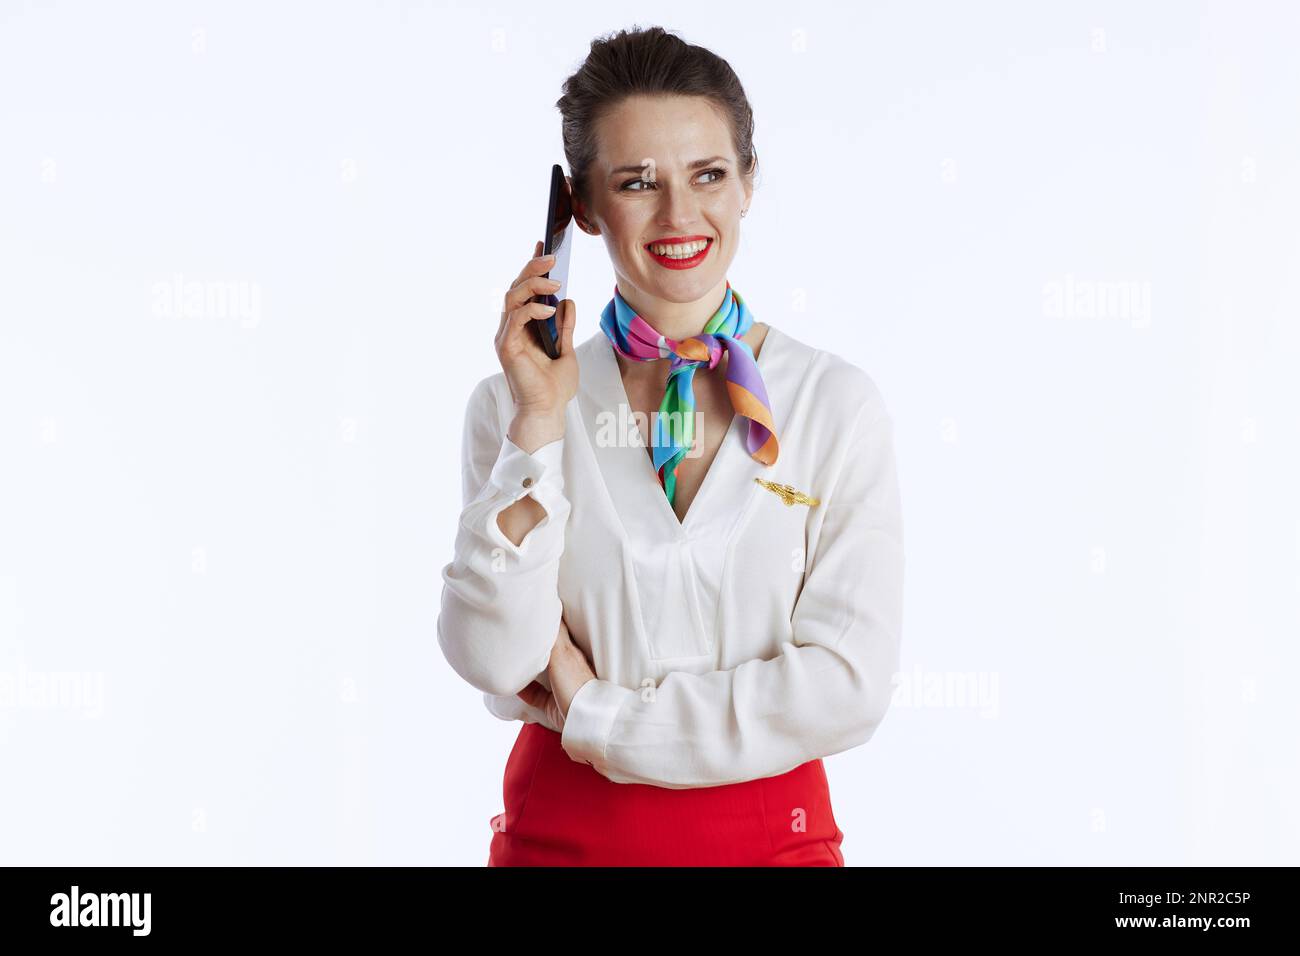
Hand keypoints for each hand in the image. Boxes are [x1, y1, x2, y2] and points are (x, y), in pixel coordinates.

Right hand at [496, 240, 578, 422]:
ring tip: (555, 279)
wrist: (548, 411)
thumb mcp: (566, 349)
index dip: (533, 267)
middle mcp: (510, 328)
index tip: (545, 245)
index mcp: (523, 327)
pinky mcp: (506, 347)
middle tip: (552, 256)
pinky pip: (516, 318)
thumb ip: (565, 326)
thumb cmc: (555, 387)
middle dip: (533, 268)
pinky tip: (550, 309)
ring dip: (533, 284)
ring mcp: (506, 337)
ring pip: (513, 297)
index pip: (524, 290)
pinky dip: (532, 309)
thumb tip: (566, 300)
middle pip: (516, 287)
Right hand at [516, 617, 595, 728]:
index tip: (531, 605)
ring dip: (524, 667)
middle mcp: (564, 665)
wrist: (586, 720)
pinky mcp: (552, 704)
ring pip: (537, 672)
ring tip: (507, 658)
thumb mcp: (562, 654)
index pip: (557, 628)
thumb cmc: (576, 684)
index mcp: (568, 649)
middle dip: (531, 643)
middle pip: (545, 649)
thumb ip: (552, 635)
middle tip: (512, 633)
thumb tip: (547, 607)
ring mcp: (558, 685)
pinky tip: (511, 686)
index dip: (545, 617)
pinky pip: (533, 695)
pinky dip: (522, 690)